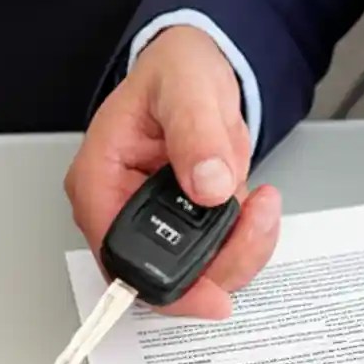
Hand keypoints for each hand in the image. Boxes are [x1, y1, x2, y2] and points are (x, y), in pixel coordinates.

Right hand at [64, 25, 280, 318]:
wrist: (201, 67)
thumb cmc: (177, 70)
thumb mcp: (187, 88)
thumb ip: (196, 132)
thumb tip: (206, 183)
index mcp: (100, 179)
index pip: (121, 257)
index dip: (168, 287)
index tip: (215, 295)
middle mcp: (124, 209)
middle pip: (169, 276)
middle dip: (224, 259)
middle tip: (258, 215)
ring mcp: (160, 222)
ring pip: (203, 273)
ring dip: (244, 247)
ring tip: (262, 201)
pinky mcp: (192, 225)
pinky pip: (225, 255)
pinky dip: (251, 238)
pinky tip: (260, 204)